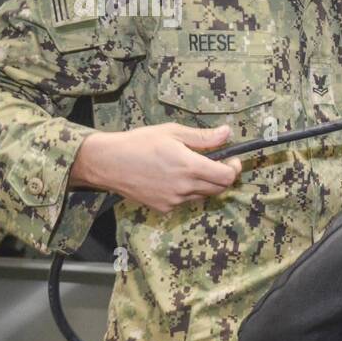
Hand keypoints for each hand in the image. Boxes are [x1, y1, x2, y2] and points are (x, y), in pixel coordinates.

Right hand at [70, 123, 242, 213]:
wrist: (107, 163)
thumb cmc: (138, 143)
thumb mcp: (172, 132)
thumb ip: (203, 137)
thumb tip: (227, 133)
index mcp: (189, 166)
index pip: (227, 177)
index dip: (234, 169)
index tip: (232, 160)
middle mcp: (184, 187)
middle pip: (219, 189)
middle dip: (223, 176)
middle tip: (216, 163)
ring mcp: (174, 200)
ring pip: (203, 195)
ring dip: (205, 184)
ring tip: (190, 168)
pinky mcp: (164, 208)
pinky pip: (185, 201)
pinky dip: (187, 192)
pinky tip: (173, 178)